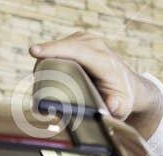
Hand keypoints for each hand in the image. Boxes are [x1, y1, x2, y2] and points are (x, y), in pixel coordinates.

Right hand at [28, 31, 161, 130]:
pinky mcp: (80, 40)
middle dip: (46, 56)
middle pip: (66, 46)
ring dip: (48, 59)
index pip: (78, 52)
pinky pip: (62, 46)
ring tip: (42, 79)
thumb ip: (117, 107)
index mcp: (106, 62)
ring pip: (62, 46)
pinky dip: (52, 57)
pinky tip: (47, 70)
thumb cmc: (122, 99)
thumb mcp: (122, 108)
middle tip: (35, 76)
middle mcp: (97, 46)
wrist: (128, 85)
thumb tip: (112, 104)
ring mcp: (88, 40)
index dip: (55, 50)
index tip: (34, 51)